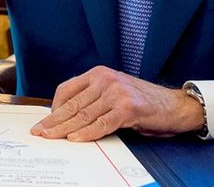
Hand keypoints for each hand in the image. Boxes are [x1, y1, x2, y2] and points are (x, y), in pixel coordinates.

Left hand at [29, 66, 203, 141]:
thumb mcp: (115, 93)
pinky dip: (87, 133)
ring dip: (64, 130)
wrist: (175, 105)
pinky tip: (75, 139)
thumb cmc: (144, 102)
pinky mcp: (128, 108)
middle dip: (53, 121)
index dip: (54, 107)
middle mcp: (106, 79)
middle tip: (38, 132)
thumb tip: (66, 117)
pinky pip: (101, 124)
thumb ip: (93, 99)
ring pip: (84, 115)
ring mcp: (117, 93)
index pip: (67, 89)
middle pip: (72, 104)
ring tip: (51, 138)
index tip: (45, 121)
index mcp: (100, 73)